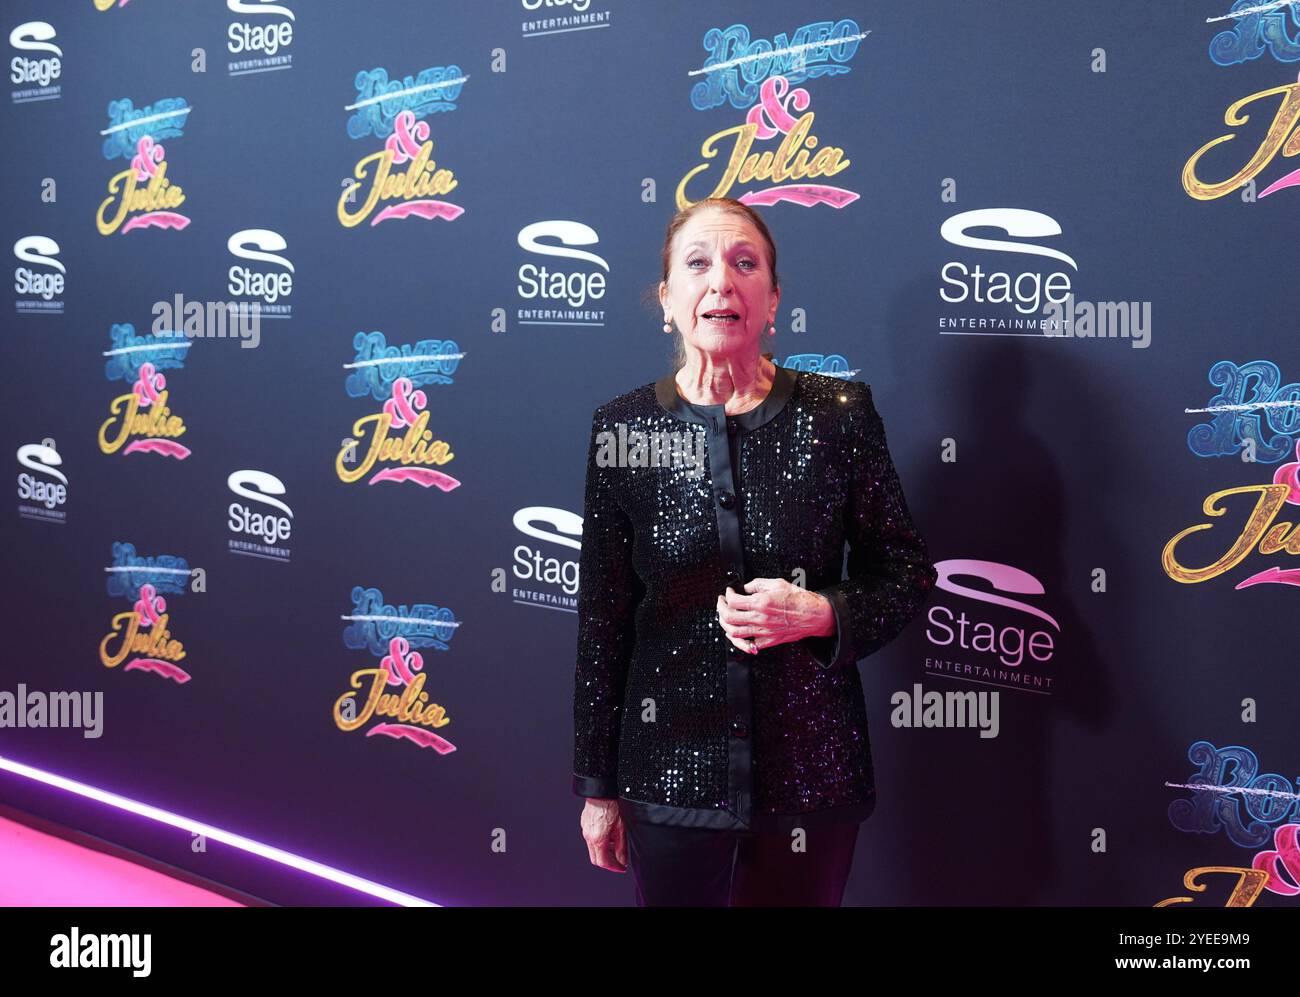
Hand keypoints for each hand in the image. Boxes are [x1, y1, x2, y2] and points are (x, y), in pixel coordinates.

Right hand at [580, 798, 626, 871]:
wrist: (601, 792)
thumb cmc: (611, 806)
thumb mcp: (621, 828)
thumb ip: (621, 847)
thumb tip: (622, 860)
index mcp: (598, 839)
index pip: (603, 862)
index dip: (614, 868)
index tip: (621, 868)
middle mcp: (589, 837)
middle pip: (596, 858)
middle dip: (608, 862)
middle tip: (619, 861)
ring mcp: (585, 830)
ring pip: (593, 849)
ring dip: (604, 852)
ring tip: (615, 846)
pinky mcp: (585, 824)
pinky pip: (591, 839)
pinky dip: (600, 843)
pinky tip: (609, 836)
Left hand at [716, 578, 834, 653]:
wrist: (814, 615)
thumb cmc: (799, 599)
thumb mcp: (777, 583)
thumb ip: (757, 584)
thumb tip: (745, 587)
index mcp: (761, 602)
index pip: (733, 600)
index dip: (728, 595)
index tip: (729, 592)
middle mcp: (760, 618)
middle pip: (729, 617)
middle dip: (720, 609)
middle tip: (722, 603)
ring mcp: (763, 631)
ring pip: (734, 633)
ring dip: (725, 625)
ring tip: (725, 618)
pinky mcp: (769, 641)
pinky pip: (749, 645)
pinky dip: (740, 641)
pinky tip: (737, 635)